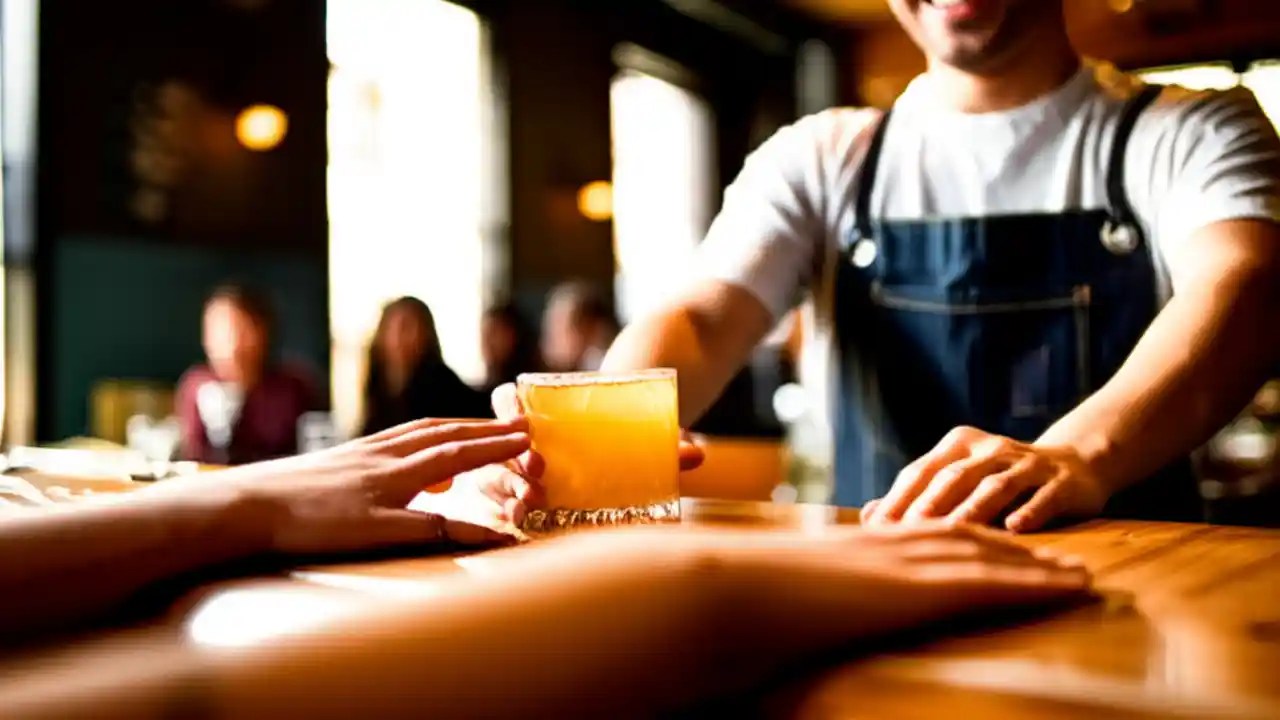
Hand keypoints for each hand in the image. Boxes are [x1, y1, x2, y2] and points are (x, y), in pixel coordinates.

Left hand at [200, 416, 531, 555]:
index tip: (529, 438)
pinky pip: (395, 438)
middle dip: (486, 431)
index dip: (496, 447)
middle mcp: (385, 453)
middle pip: (446, 434)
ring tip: (478, 429)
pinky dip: (421, 436)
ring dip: (456, 427)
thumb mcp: (379, 533)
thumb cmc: (310, 522)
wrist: (246, 504)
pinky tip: (416, 453)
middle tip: (518, 427)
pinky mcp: (342, 456)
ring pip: (421, 431)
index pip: (460, 453)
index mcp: (399, 471)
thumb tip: (491, 533)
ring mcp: (363, 451)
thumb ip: (436, 529)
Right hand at [486, 383, 704, 517]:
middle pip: (495, 446)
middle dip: (510, 466)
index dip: (508, 410)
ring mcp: (518, 471)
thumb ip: (669, 442)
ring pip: (491, 479)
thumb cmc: (628, 432)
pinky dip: (510, 515)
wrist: (623, 450)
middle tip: (537, 483)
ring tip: (528, 510)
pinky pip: (502, 505)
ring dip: (507, 494)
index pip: (506, 399)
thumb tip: (696, 454)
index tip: (529, 429)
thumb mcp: (647, 433)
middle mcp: (521, 440)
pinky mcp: (524, 499)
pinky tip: (523, 528)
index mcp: (540, 409)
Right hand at [565, 521, 1089, 642]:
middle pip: (970, 539)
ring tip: (1082, 575)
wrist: (729, 588)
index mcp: (859, 545)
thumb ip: (802, 595)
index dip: (971, 540)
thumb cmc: (738, 598)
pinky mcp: (916, 589)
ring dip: (1041, 567)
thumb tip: (791, 615)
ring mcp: (904, 563)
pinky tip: (1071, 589)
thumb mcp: (780, 591)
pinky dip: (1036, 585)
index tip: (1004, 546)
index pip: (928, 535)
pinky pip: (990, 584)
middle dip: (1020, 549)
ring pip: (992, 558)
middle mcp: (889, 543)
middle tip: (1063, 557)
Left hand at [861, 426, 1109, 532]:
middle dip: (929, 505)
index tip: (876, 530)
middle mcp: (991, 448)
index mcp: (958, 444)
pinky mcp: (1062, 481)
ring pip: (996, 486)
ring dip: (974, 509)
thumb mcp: (960, 480)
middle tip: (907, 533)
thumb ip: (917, 497)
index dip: (898, 500)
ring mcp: (1028, 463)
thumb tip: (867, 516)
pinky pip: (1044, 496)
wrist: (1075, 464)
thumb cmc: (1000, 480)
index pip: (921, 472)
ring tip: (953, 533)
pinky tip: (1015, 529)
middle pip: (953, 476)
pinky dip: (1030, 510)